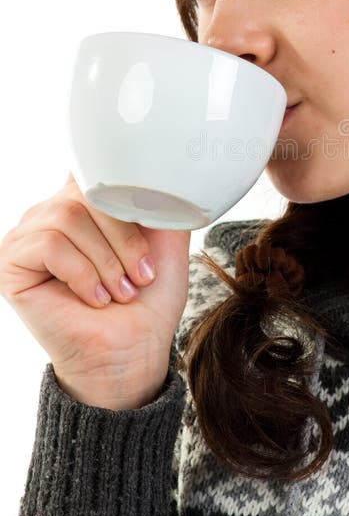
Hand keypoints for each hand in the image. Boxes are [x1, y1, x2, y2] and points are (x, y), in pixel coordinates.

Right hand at [0, 173, 190, 408]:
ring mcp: (29, 236)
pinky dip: (82, 273)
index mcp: (84, 201)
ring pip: (68, 216)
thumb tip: (162, 166)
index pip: (95, 168)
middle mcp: (52, 212)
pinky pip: (49, 244)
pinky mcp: (12, 263)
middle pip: (86, 191)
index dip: (123, 191)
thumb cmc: (147, 299)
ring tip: (120, 291)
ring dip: (105, 259)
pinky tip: (96, 298)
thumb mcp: (166, 238)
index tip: (149, 224)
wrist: (132, 349)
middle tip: (141, 275)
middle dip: (124, 237)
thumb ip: (160, 197)